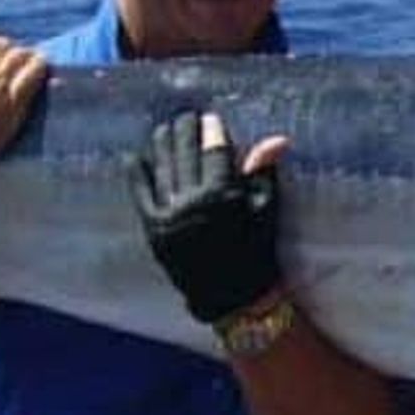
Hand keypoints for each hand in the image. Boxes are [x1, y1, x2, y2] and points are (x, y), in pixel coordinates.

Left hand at [128, 110, 284, 323]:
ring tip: (167, 129)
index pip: (214, 151)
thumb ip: (263, 173)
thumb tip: (276, 139)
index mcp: (223, 196)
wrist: (233, 297)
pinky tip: (138, 155)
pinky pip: (141, 191)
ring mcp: (168, 214)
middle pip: (184, 152)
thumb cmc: (256, 250)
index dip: (212, 131)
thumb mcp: (266, 210)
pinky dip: (139, 171)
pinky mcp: (152, 227)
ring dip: (162, 142)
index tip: (211, 119)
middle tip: (189, 117)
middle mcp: (192, 202)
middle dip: (186, 129)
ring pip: (161, 165)